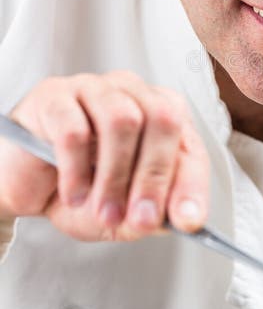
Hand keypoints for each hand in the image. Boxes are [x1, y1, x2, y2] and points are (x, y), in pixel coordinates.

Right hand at [0, 71, 208, 240]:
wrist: (25, 187)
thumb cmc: (81, 189)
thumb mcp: (124, 214)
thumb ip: (156, 214)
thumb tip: (185, 218)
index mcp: (161, 115)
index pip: (189, 143)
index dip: (191, 184)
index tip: (186, 220)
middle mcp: (133, 93)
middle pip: (162, 120)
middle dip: (154, 178)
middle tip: (139, 219)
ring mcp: (94, 88)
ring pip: (122, 120)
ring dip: (114, 176)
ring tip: (101, 209)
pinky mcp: (55, 96)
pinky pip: (74, 129)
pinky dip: (76, 170)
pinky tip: (74, 193)